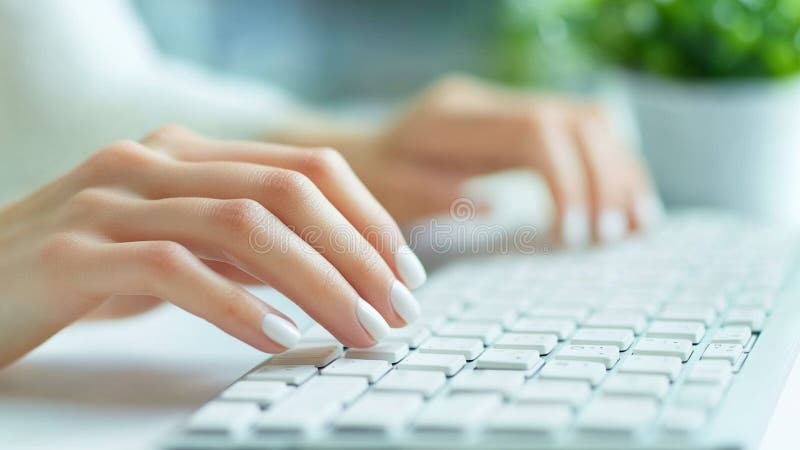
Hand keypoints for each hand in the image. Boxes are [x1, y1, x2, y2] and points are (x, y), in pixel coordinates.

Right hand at [0, 126, 426, 366]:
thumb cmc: (84, 266)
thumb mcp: (176, 240)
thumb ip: (242, 243)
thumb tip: (335, 269)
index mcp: (188, 151)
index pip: (306, 168)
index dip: (367, 219)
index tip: (404, 271)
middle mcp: (153, 161)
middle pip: (287, 194)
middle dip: (357, 255)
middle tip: (397, 309)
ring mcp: (111, 201)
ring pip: (243, 227)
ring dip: (317, 283)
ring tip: (357, 330)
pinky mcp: (73, 253)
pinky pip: (174, 270)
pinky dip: (235, 305)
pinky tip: (276, 336)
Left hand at [283, 76, 662, 244]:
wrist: (363, 154)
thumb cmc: (370, 183)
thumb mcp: (386, 194)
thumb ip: (429, 194)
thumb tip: (487, 204)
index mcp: (450, 118)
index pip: (534, 131)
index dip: (568, 180)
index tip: (575, 235)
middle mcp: (485, 103)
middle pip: (573, 120)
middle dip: (603, 179)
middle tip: (609, 236)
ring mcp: (507, 107)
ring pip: (588, 121)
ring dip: (619, 171)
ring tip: (636, 224)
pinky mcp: (524, 123)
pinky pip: (583, 134)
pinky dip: (611, 167)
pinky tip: (625, 204)